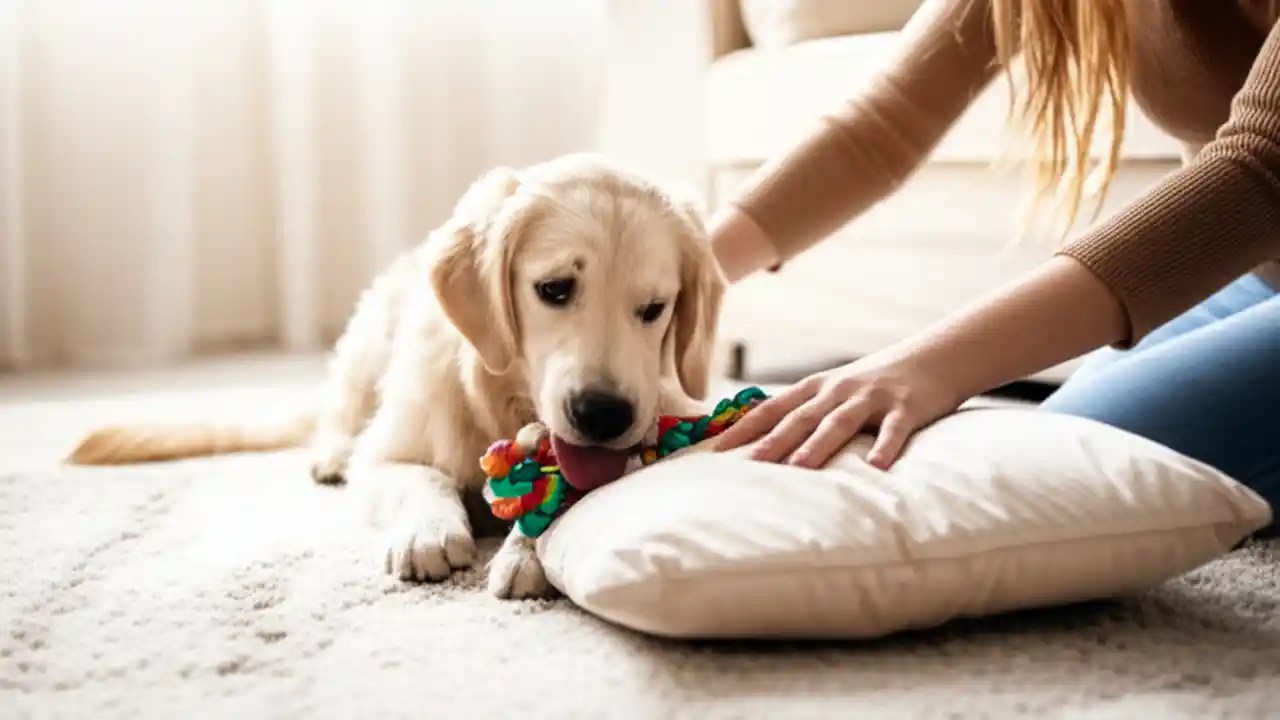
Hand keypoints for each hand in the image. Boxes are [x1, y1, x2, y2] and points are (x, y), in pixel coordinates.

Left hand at [716, 356, 962, 469]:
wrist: (935, 356)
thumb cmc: (876, 382)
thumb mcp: (836, 390)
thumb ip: (804, 412)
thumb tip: (761, 440)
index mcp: (817, 389)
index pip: (771, 410)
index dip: (743, 429)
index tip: (714, 451)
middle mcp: (838, 390)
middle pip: (800, 417)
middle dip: (772, 441)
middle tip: (747, 466)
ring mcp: (872, 397)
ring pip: (840, 422)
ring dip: (818, 444)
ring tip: (799, 467)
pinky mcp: (907, 407)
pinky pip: (894, 430)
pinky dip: (885, 447)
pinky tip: (877, 468)